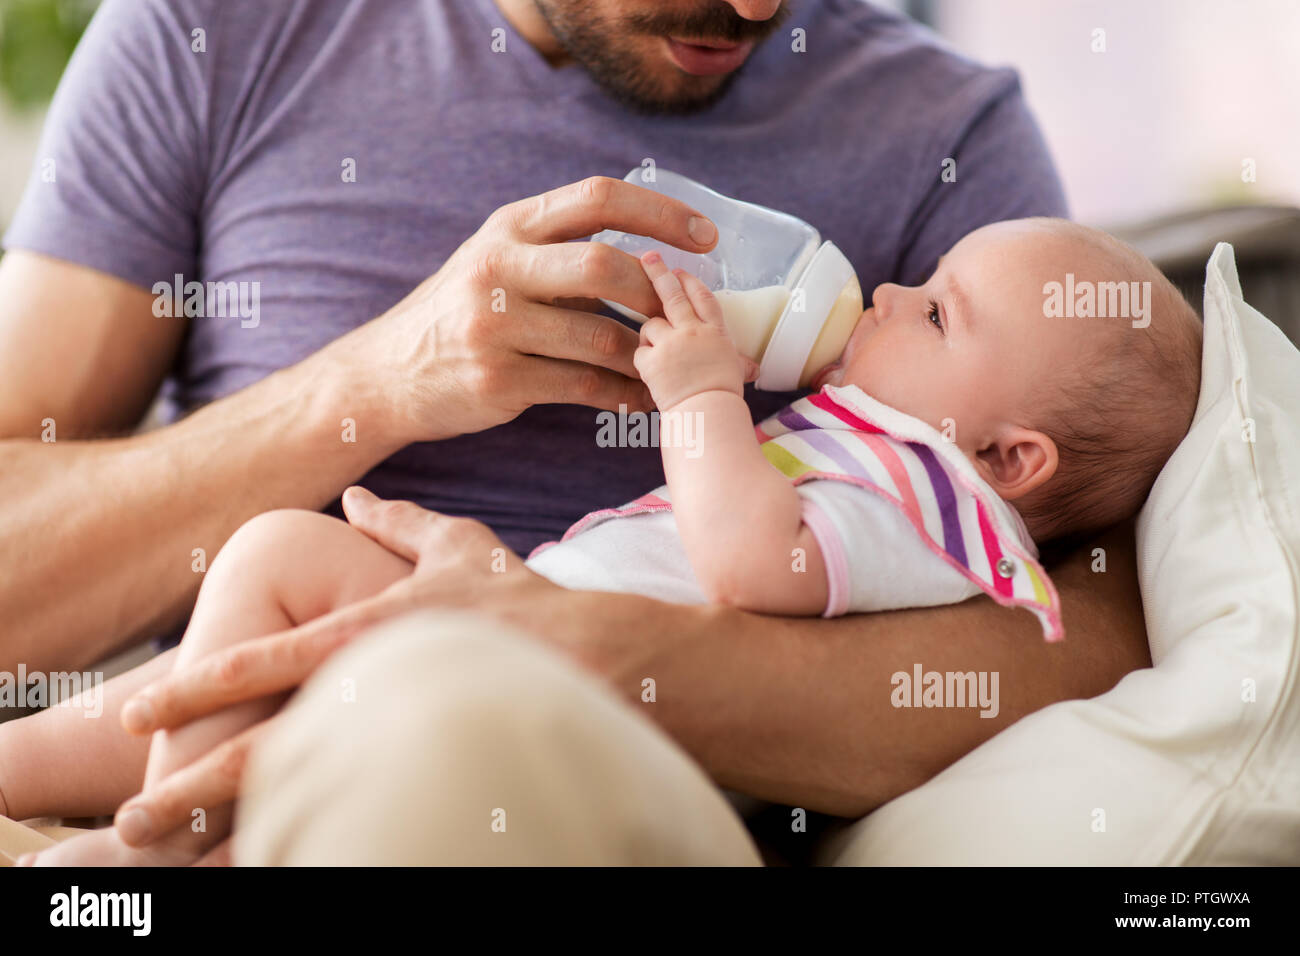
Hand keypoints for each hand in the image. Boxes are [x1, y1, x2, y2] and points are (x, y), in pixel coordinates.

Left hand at [113, 487, 549, 847]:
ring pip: (310, 794)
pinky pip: (365, 817)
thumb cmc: (528, 601)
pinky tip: (276, 867)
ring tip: (180, 863)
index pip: (268, 661)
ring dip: (238, 834)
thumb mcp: (462, 547)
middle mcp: (379, 685)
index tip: (135, 711)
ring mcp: (409, 735)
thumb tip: (352, 494)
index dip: (197, 684)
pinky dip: (317, 845)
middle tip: (135, 820)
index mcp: (373, 630)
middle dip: (193, 785)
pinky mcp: (439, 772)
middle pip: (270, 747)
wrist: (611, 659)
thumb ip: (399, 522)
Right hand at [346, 176, 719, 443]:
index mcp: (509, 227)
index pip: (597, 198)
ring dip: (647, 356)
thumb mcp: (498, 260)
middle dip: (655, 294)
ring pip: (601, 338)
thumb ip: (560, 251)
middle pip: (602, 267)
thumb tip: (656, 256)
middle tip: (684, 315)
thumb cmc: (462, 312)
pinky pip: (583, 387)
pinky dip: (622, 394)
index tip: (707, 236)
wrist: (388, 374)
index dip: (660, 212)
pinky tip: (640, 398)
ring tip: (671, 366)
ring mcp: (495, 327)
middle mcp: (498, 268)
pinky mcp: (498, 381)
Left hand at [633, 252, 754, 410]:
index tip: (680, 270)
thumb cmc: (725, 398)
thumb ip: (738, 364)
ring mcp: (670, 344)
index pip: (703, 297)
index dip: (691, 282)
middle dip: (659, 273)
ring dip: (651, 334)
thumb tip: (753, 369)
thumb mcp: (735, 373)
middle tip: (649, 257)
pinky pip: (639, 352)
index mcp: (715, 332)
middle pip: (672, 295)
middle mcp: (692, 331)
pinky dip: (643, 360)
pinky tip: (651, 372)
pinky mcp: (650, 361)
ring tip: (658, 350)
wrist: (708, 414)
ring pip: (650, 324)